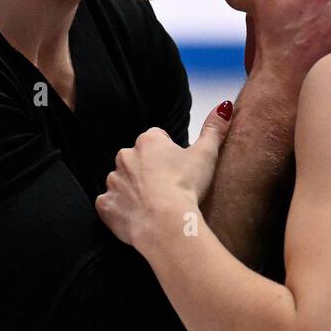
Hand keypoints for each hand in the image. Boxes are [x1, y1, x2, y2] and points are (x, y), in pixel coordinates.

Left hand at [96, 103, 231, 248]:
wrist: (166, 224)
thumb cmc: (186, 186)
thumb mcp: (206, 154)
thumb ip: (214, 128)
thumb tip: (224, 106)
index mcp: (148, 141)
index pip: (158, 139)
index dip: (169, 155)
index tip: (178, 170)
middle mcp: (125, 156)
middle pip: (137, 160)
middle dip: (148, 171)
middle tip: (167, 189)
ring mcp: (113, 181)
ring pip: (122, 182)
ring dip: (133, 190)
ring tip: (153, 207)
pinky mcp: (105, 205)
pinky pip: (109, 204)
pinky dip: (119, 210)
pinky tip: (136, 218)